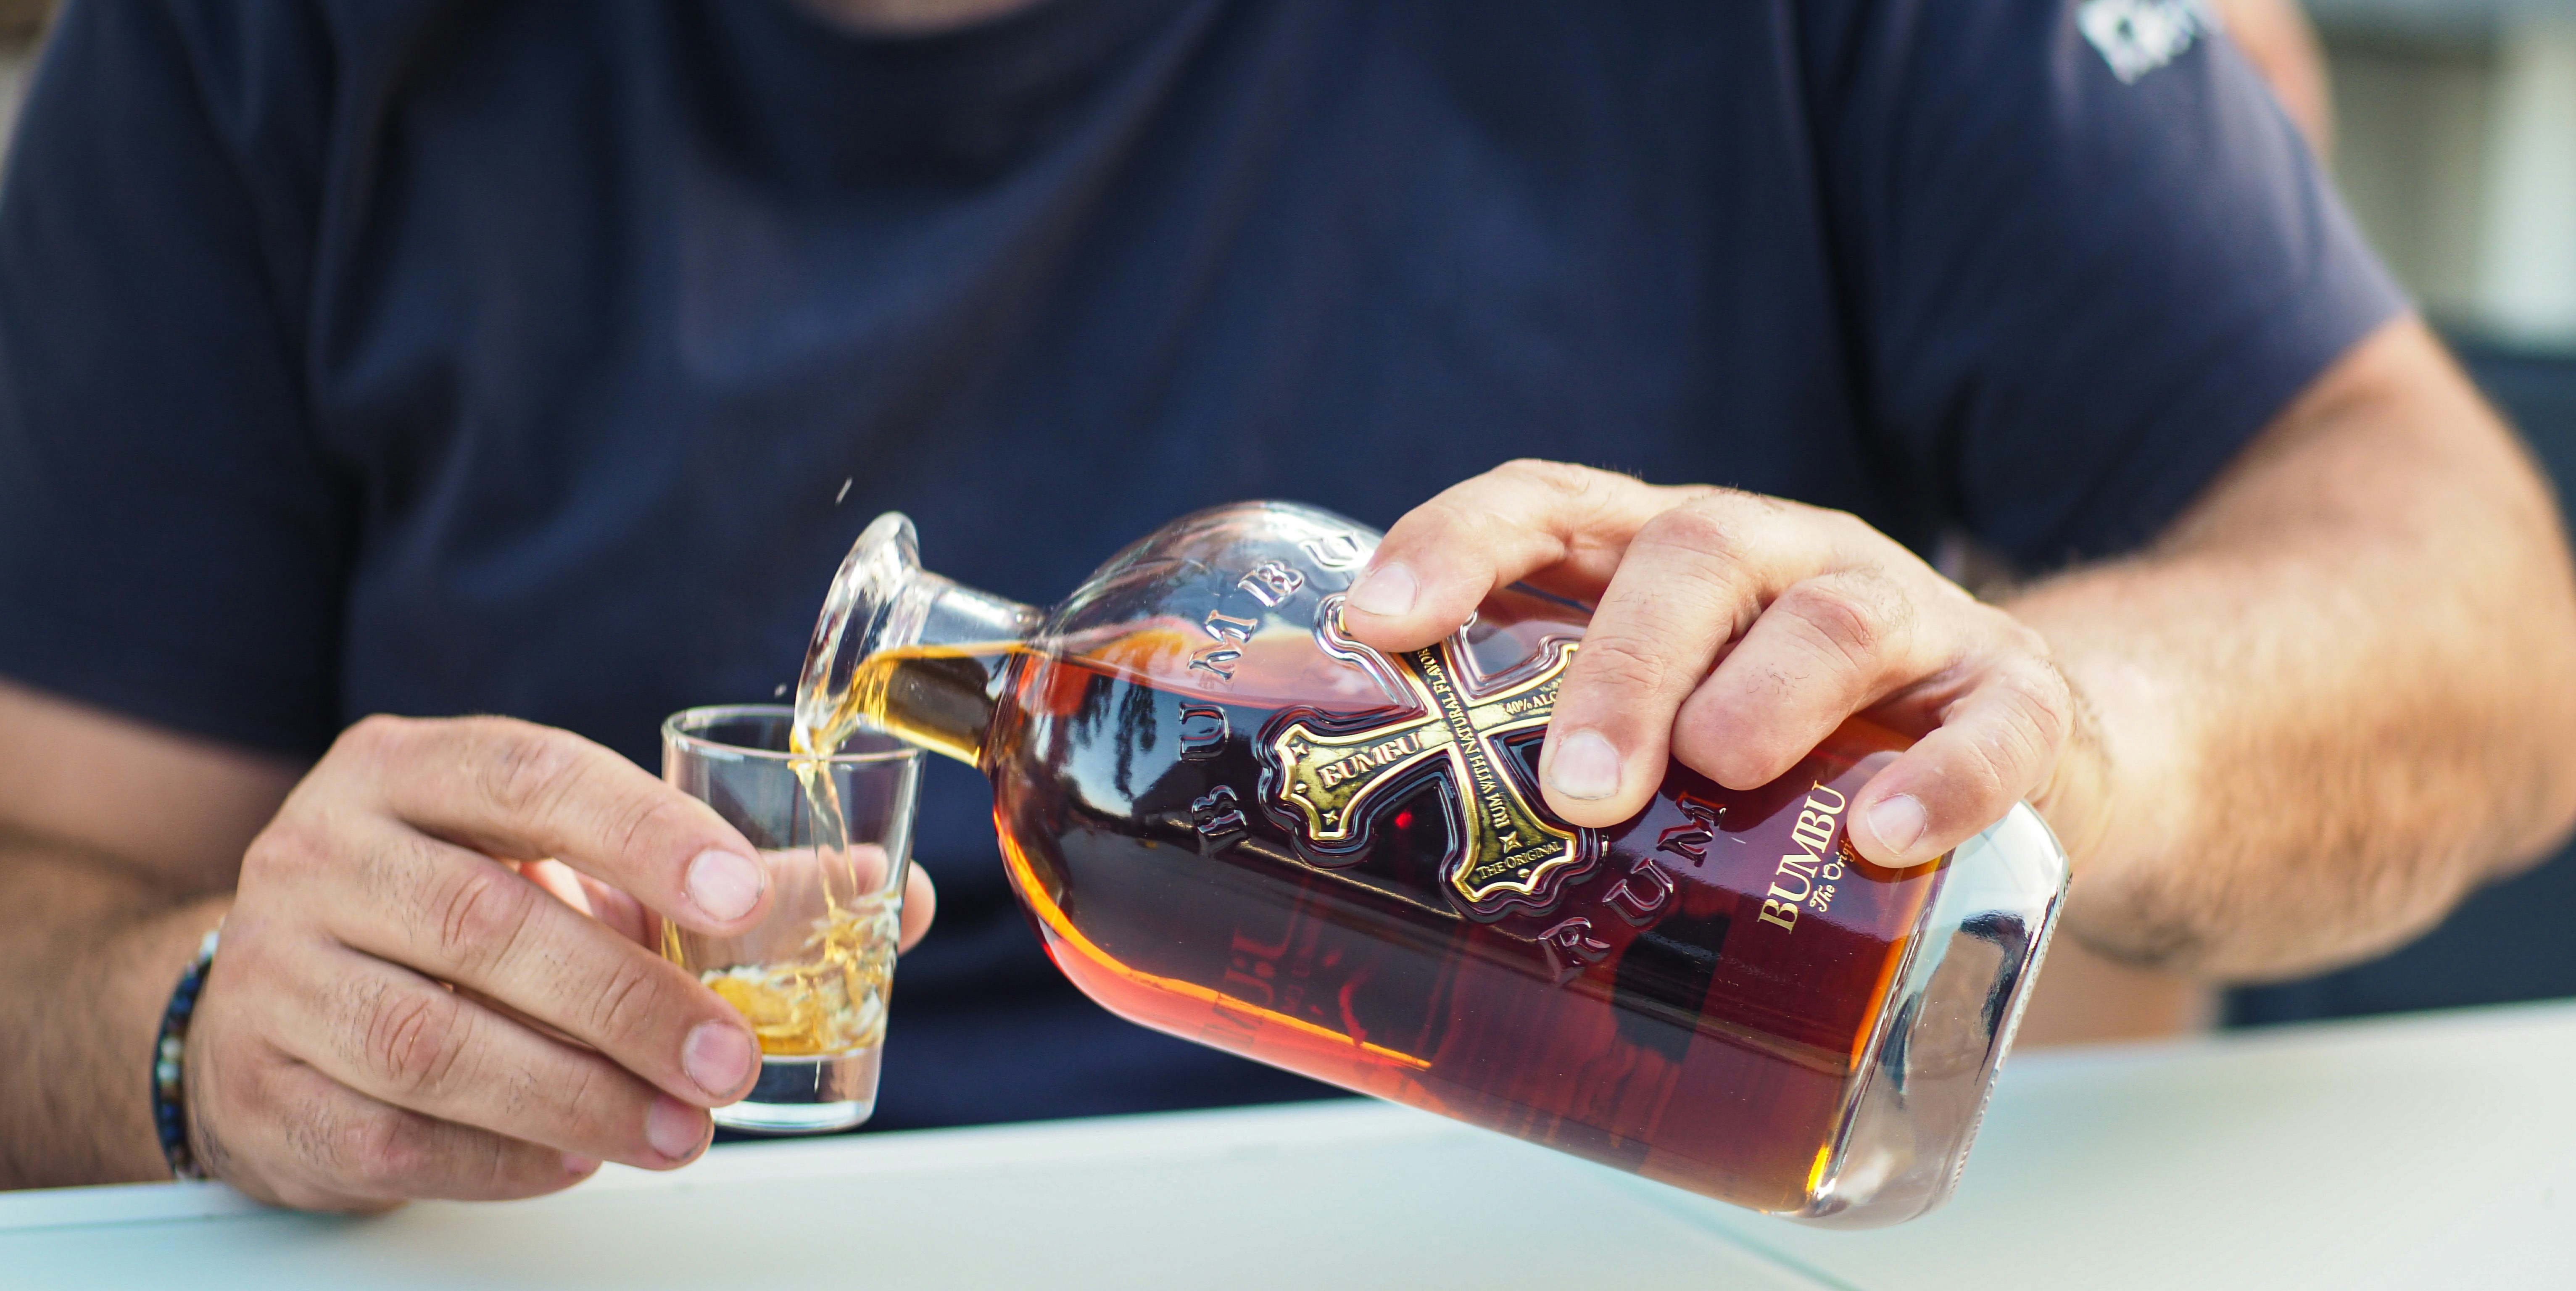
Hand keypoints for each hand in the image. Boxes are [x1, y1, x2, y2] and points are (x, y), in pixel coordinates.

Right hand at [185, 715, 935, 1210]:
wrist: (266, 995)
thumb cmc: (449, 912)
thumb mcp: (560, 865)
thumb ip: (713, 883)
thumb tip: (890, 894)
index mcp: (406, 769)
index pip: (531, 779)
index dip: (643, 835)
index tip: (740, 898)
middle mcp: (324, 855)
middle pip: (485, 925)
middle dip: (628, 1001)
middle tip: (732, 1056)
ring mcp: (279, 975)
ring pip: (435, 1042)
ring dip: (579, 1093)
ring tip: (683, 1127)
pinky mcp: (265, 1090)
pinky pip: (394, 1133)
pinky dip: (502, 1153)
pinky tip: (582, 1157)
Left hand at [1341, 461, 2079, 867]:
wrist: (2013, 745)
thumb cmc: (1787, 744)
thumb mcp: (1670, 726)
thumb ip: (1556, 780)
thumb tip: (1390, 927)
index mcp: (1669, 557)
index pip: (1550, 505)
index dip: (1458, 542)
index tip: (1380, 622)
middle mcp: (1781, 560)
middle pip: (1694, 559)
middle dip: (1623, 666)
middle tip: (1576, 786)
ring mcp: (1906, 620)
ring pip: (1835, 621)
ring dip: (1764, 696)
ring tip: (1720, 770)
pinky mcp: (2015, 699)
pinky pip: (1994, 725)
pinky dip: (1940, 780)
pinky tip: (1884, 835)